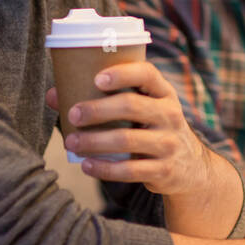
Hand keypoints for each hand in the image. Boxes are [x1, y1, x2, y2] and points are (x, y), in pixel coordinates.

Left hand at [45, 61, 213, 196]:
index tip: (96, 78)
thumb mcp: (141, 110)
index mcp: (164, 93)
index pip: (147, 74)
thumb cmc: (152, 130)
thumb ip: (104, 100)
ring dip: (94, 141)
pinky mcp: (164, 171)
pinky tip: (86, 165)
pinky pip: (130, 170)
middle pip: (132, 106)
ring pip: (127, 140)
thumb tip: (54, 95)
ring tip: (71, 142)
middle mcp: (170, 115)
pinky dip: (104, 169)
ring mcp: (169, 144)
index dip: (122, 73)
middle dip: (98, 109)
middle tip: (73, 115)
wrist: (190, 168)